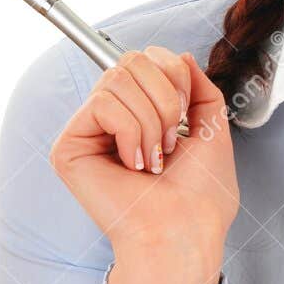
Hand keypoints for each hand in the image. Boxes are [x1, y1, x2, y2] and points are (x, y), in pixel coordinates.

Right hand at [49, 45, 238, 255]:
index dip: (173, 74)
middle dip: (166, 97)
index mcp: (141, 112)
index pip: (146, 58)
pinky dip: (132, 133)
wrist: (186, 229)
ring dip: (152, 121)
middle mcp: (111, 119)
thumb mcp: (213, 127)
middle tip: (172, 140)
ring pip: (117, 79)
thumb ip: (199, 86)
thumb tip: (180, 55)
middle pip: (130, 59)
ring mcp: (88, 132)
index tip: (187, 114)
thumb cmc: (201, 194)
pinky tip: (134, 165)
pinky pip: (103, 104)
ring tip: (155, 158)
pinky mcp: (69, 147)